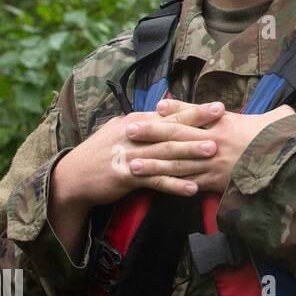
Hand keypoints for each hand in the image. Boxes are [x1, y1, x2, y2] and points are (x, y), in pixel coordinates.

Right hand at [53, 100, 227, 207]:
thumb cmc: (102, 153)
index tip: (218, 106)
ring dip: (190, 153)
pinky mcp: (126, 176)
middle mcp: (134, 135)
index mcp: (135, 122)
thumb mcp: (121, 131)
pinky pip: (155, 181)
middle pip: (170, 128)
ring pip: (165, 153)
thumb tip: (168, 110)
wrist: (72, 177)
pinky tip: (192, 189)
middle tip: (223, 121)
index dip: (194, 110)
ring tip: (213, 152)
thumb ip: (145, 123)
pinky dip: (174, 185)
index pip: (169, 114)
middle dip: (197, 124)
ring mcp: (130, 155)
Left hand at [122, 98, 295, 193]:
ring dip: (152, 164)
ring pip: (176, 163)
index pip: (194, 114)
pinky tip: (154, 188)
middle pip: (176, 136)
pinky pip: (189, 185)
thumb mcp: (278, 119)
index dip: (174, 110)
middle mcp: (213, 142)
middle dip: (151, 134)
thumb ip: (273, 115)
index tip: (155, 106)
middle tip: (128, 131)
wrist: (288, 166)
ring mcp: (212, 165)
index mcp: (225, 124)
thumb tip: (279, 113)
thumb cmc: (282, 140)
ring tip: (131, 164)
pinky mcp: (215, 184)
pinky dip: (171, 187)